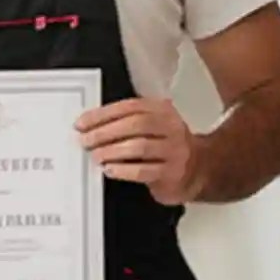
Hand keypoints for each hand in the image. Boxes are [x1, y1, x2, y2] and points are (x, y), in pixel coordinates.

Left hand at [75, 98, 201, 205]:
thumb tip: (89, 126)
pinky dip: (123, 170)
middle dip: (105, 133)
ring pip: (139, 147)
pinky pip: (144, 170)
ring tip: (96, 156)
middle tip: (86, 141)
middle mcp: (171, 127)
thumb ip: (126, 122)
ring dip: (112, 152)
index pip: (129, 107)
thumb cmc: (165, 146)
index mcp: (162, 110)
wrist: (197, 170)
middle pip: (134, 125)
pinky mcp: (172, 173)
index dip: (103, 114)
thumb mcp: (152, 126)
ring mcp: (174, 150)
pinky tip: (110, 170)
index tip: (82, 123)